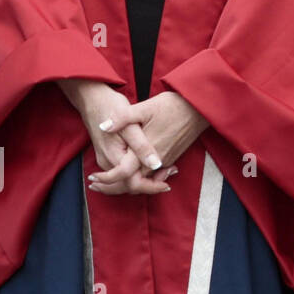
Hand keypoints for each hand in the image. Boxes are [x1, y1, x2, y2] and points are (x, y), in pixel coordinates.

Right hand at [58, 78, 169, 194]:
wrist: (92, 99)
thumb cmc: (112, 107)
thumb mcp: (130, 124)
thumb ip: (141, 146)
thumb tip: (155, 164)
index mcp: (114, 156)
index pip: (131, 183)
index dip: (150, 187)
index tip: (166, 184)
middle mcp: (107, 162)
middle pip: (127, 185)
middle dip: (149, 186)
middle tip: (168, 179)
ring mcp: (105, 159)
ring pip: (124, 180)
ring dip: (143, 181)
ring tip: (164, 174)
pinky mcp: (107, 154)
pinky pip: (121, 172)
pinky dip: (136, 173)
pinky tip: (150, 166)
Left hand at [88, 91, 207, 194]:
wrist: (199, 107)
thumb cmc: (173, 105)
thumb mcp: (146, 107)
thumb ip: (123, 118)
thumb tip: (103, 126)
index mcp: (146, 150)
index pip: (124, 175)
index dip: (107, 180)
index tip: (93, 177)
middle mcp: (156, 161)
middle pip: (132, 184)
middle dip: (112, 188)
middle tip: (95, 185)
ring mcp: (165, 161)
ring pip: (143, 181)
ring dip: (126, 184)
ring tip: (108, 181)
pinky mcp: (171, 158)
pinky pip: (153, 175)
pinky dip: (140, 178)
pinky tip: (130, 171)